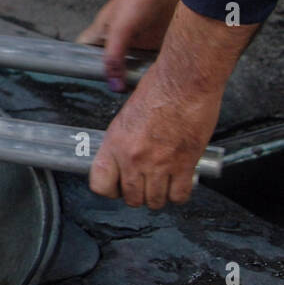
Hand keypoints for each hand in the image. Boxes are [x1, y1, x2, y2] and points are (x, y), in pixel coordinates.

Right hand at [77, 0, 200, 89]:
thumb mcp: (121, 28)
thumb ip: (114, 56)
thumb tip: (113, 84)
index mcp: (100, 32)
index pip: (82, 52)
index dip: (80, 65)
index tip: (86, 83)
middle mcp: (116, 37)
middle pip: (108, 62)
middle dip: (111, 77)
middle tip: (119, 95)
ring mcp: (136, 38)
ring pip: (130, 62)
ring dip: (134, 74)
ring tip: (139, 92)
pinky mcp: (156, 39)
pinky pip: (151, 58)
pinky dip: (153, 67)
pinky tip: (159, 77)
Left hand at [88, 59, 218, 208]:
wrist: (184, 83)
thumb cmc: (157, 91)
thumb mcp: (125, 117)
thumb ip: (121, 143)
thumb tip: (121, 160)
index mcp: (114, 144)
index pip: (100, 185)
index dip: (109, 190)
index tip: (117, 187)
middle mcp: (134, 158)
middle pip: (131, 198)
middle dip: (137, 195)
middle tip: (143, 185)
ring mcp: (159, 163)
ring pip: (155, 201)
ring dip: (158, 196)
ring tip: (161, 185)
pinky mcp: (185, 164)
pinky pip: (179, 195)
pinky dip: (179, 194)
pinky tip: (178, 184)